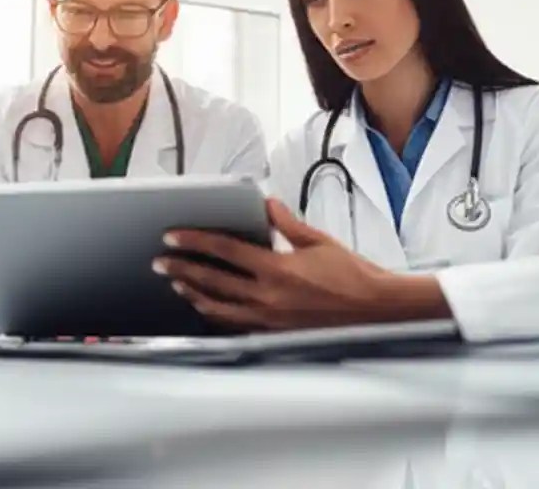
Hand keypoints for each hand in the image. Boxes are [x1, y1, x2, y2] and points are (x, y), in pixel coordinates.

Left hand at [154, 199, 450, 330]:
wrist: (377, 310)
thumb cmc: (353, 274)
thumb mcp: (319, 241)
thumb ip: (286, 224)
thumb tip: (265, 204)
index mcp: (278, 269)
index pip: (225, 251)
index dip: (195, 241)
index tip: (172, 236)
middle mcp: (269, 297)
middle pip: (213, 282)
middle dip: (182, 270)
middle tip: (160, 262)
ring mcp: (270, 319)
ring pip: (219, 309)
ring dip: (194, 295)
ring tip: (177, 285)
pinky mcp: (276, 333)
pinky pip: (237, 326)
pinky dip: (217, 316)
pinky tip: (207, 309)